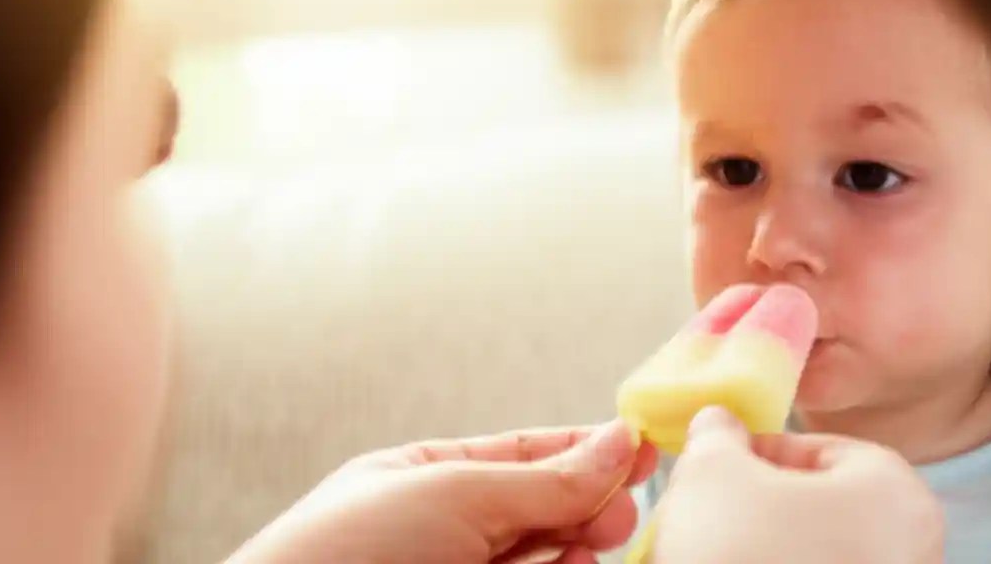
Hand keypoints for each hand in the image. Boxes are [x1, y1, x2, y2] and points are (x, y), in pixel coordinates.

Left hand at [227, 420, 657, 563]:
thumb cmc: (347, 551)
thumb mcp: (454, 493)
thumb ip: (544, 476)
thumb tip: (620, 438)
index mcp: (425, 474)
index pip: (521, 453)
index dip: (584, 448)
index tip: (643, 446)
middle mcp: (445, 528)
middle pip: (541, 507)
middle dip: (590, 501)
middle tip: (631, 504)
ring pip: (544, 555)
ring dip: (582, 544)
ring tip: (607, 536)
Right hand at [651, 407, 942, 563]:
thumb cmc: (743, 554)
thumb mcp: (712, 471)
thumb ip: (717, 434)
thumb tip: (719, 425)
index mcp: (897, 495)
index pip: (822, 449)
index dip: (759, 450)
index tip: (719, 464)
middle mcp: (913, 549)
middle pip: (824, 502)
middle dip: (762, 502)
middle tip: (712, 508)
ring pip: (820, 549)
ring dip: (769, 544)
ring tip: (717, 549)